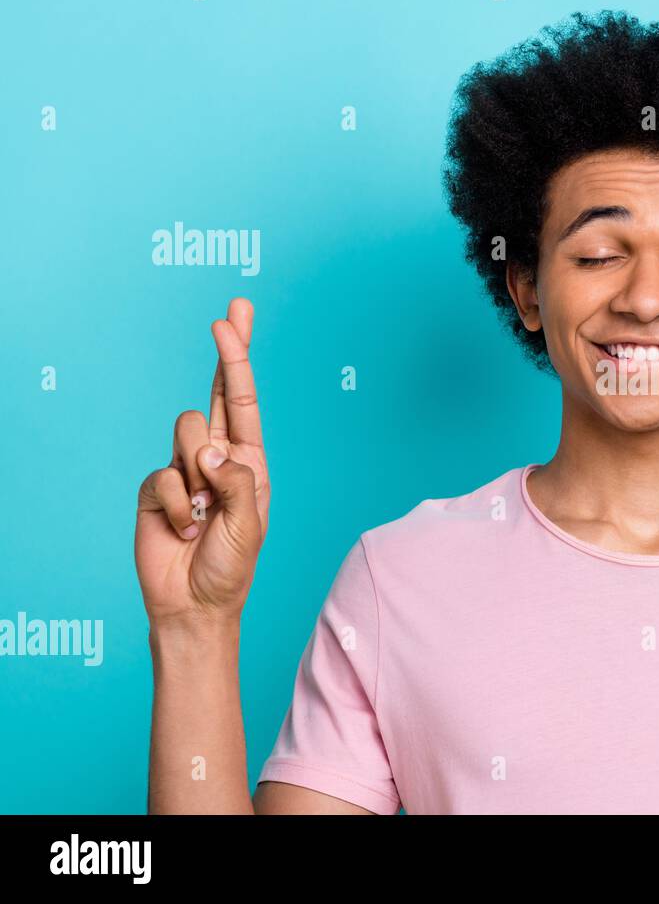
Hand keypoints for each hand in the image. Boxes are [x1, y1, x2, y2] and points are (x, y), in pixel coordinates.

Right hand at [135, 298, 269, 628]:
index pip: (243, 402)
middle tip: (233, 310)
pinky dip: (173, 504)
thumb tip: (210, 450)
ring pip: (186, 431)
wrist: (193, 603)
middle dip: (227, 350)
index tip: (230, 322)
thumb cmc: (230, 566)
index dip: (237, 360)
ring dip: (196, 472)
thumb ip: (236, 482)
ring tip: (203, 511)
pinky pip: (160, 475)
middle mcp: (219, 457)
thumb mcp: (249, 525)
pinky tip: (182, 527)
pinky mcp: (153, 486)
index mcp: (249, 462)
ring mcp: (184, 468)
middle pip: (217, 392)